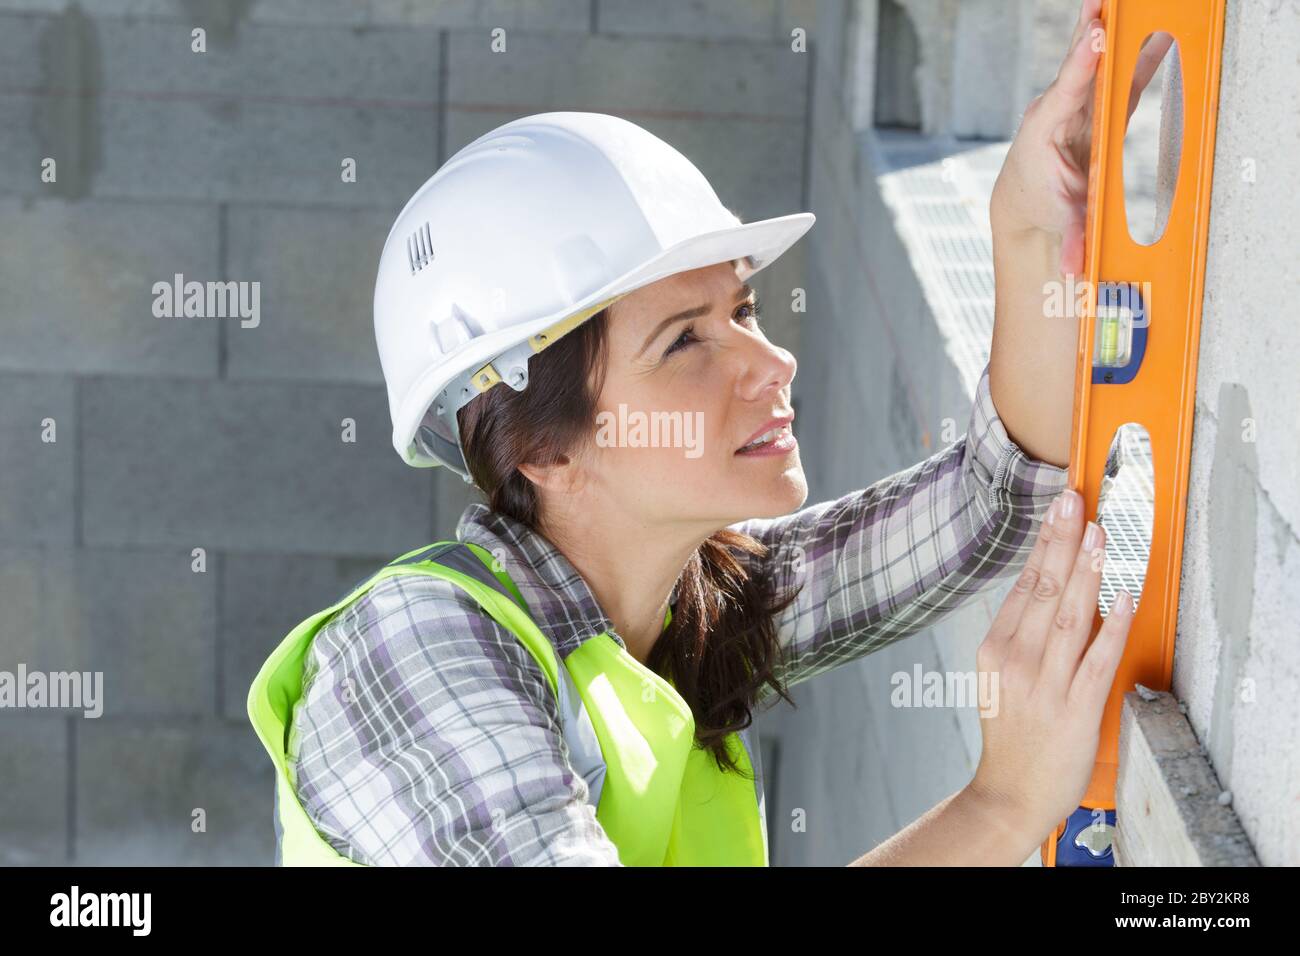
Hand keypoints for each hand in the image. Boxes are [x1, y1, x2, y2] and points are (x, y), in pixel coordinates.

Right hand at [970, 488, 1134, 842]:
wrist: (1009, 792)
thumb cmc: (1009, 734)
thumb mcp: (997, 677)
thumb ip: (1018, 634)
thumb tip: (1043, 585)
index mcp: (995, 650)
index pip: (1024, 585)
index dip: (1045, 543)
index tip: (1059, 509)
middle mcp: (1017, 662)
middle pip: (1045, 590)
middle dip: (1063, 541)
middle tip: (1076, 502)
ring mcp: (1046, 685)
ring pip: (1071, 617)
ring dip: (1088, 572)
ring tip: (1101, 535)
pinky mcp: (1076, 709)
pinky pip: (1099, 659)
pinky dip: (1114, 625)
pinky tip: (1123, 597)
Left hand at [990, 0, 1172, 274]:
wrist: (1025, 203)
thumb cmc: (1037, 205)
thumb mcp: (1058, 222)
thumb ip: (1073, 237)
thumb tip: (1077, 264)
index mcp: (1044, 133)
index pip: (1066, 93)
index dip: (1082, 66)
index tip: (1094, 39)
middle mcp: (1059, 112)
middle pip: (1080, 66)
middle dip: (1091, 33)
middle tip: (1102, 3)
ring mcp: (1078, 105)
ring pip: (1097, 63)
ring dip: (1111, 30)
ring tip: (1121, 2)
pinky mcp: (1098, 108)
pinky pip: (1119, 76)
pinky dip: (1136, 53)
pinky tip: (1157, 31)